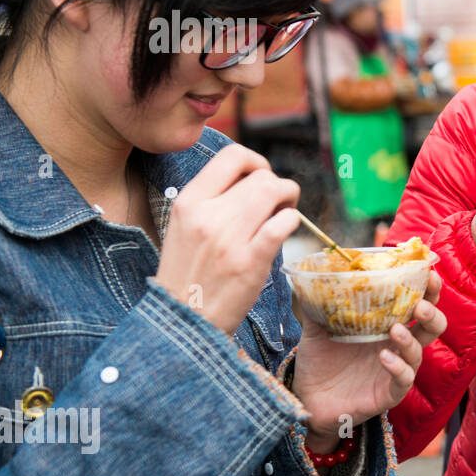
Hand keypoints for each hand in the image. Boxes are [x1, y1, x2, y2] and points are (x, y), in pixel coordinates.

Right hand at [155, 144, 299, 334]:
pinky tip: (285, 230)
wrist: (183, 319)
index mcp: (188, 201)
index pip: (231, 155)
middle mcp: (207, 215)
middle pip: (260, 176)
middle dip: (278, 185)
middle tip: (279, 203)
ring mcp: (229, 239)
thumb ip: (212, 200)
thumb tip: (251, 178)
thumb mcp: (184, 227)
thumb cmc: (189, 272)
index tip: (261, 177)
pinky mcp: (250, 261)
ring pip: (275, 192)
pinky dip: (292, 221)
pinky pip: (284, 223)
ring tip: (284, 213)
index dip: (255, 161)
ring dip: (289, 199)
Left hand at [292, 274, 447, 451]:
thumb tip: (314, 274)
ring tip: (395, 329)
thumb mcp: (317, 328)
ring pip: (419, 353)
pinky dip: (398, 367)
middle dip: (432, 312)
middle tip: (420, 303)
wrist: (307, 399)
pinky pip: (404, 380)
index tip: (427, 273)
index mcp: (387, 324)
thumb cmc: (319, 362)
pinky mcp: (389, 392)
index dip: (428, 288)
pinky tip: (384, 357)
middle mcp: (397, 346)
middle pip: (432, 327)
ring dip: (410, 339)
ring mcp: (396, 369)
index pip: (419, 302)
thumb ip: (320, 304)